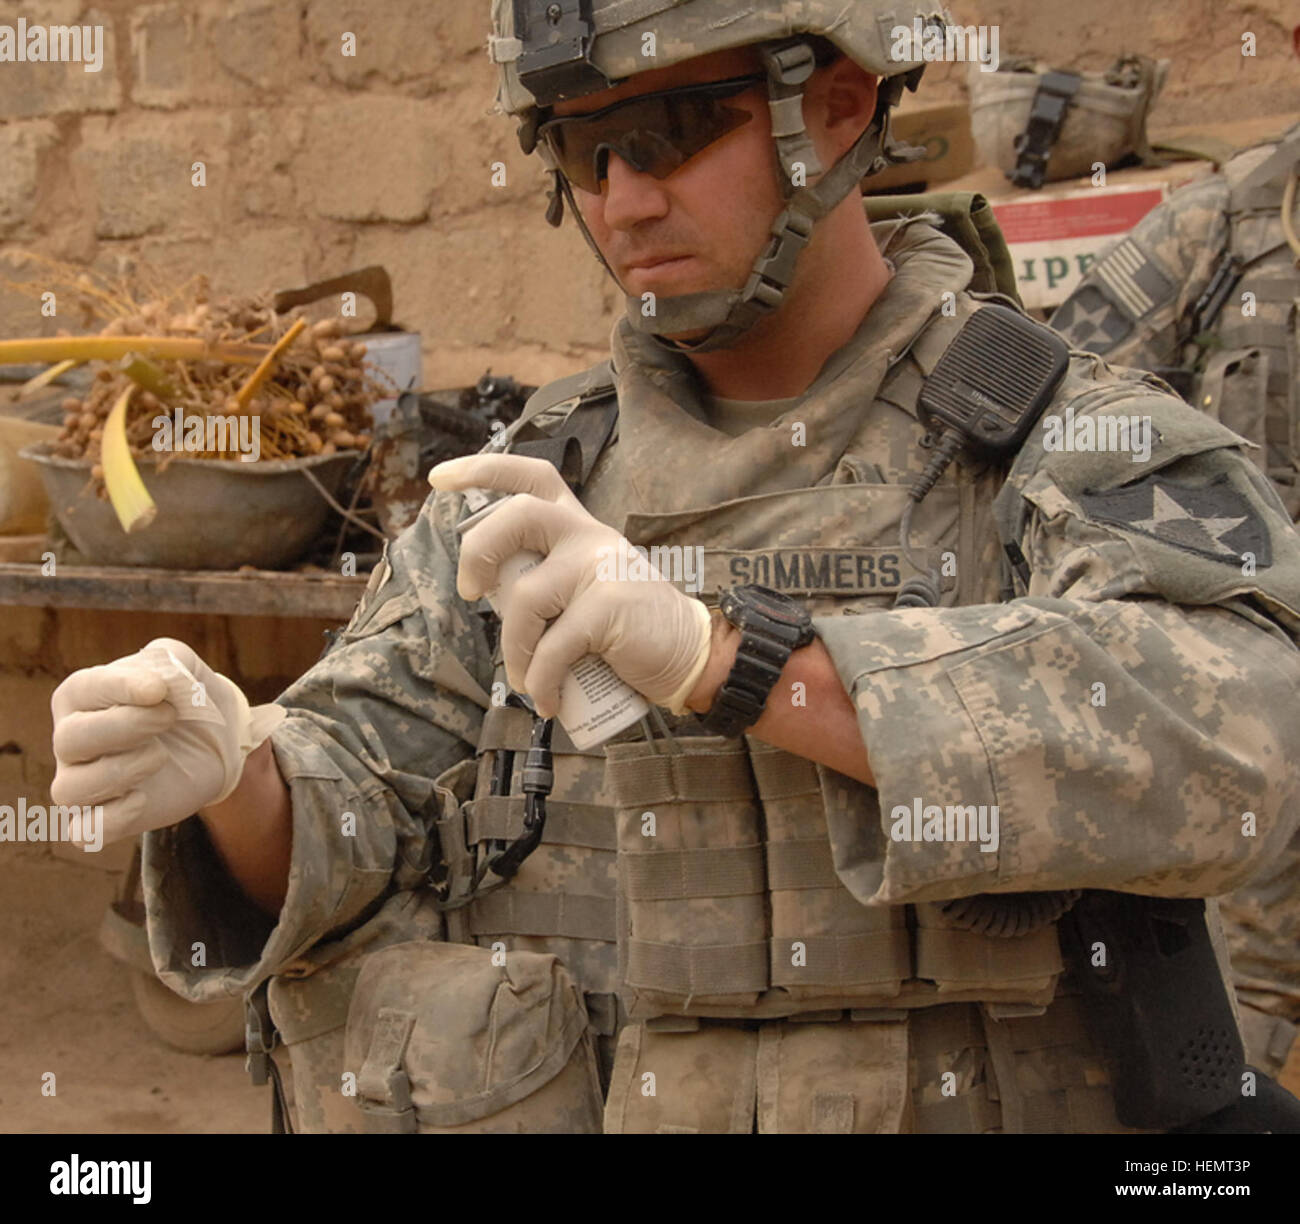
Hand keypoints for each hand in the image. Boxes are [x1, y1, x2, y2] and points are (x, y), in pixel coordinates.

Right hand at [50, 638, 283, 846]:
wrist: (217, 741)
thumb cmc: (186, 699)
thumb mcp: (184, 669)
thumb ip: (167, 661)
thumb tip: (155, 677)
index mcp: (82, 696)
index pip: (81, 690)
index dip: (118, 688)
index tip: (158, 689)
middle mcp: (71, 739)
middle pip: (70, 739)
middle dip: (124, 727)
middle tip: (168, 716)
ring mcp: (82, 781)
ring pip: (70, 790)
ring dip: (121, 771)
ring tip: (160, 755)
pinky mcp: (104, 816)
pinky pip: (84, 831)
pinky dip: (112, 819)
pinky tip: (144, 797)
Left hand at [429, 453, 712, 716]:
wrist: (690, 656)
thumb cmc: (630, 630)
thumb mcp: (588, 587)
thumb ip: (550, 577)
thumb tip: (491, 596)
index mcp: (579, 526)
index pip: (531, 477)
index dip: (481, 470)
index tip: (439, 479)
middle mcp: (589, 536)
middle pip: (518, 516)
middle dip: (477, 552)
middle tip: (469, 592)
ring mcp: (599, 567)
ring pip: (525, 599)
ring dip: (513, 651)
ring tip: (526, 682)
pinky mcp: (607, 607)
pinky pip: (551, 648)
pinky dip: (541, 682)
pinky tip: (548, 703)